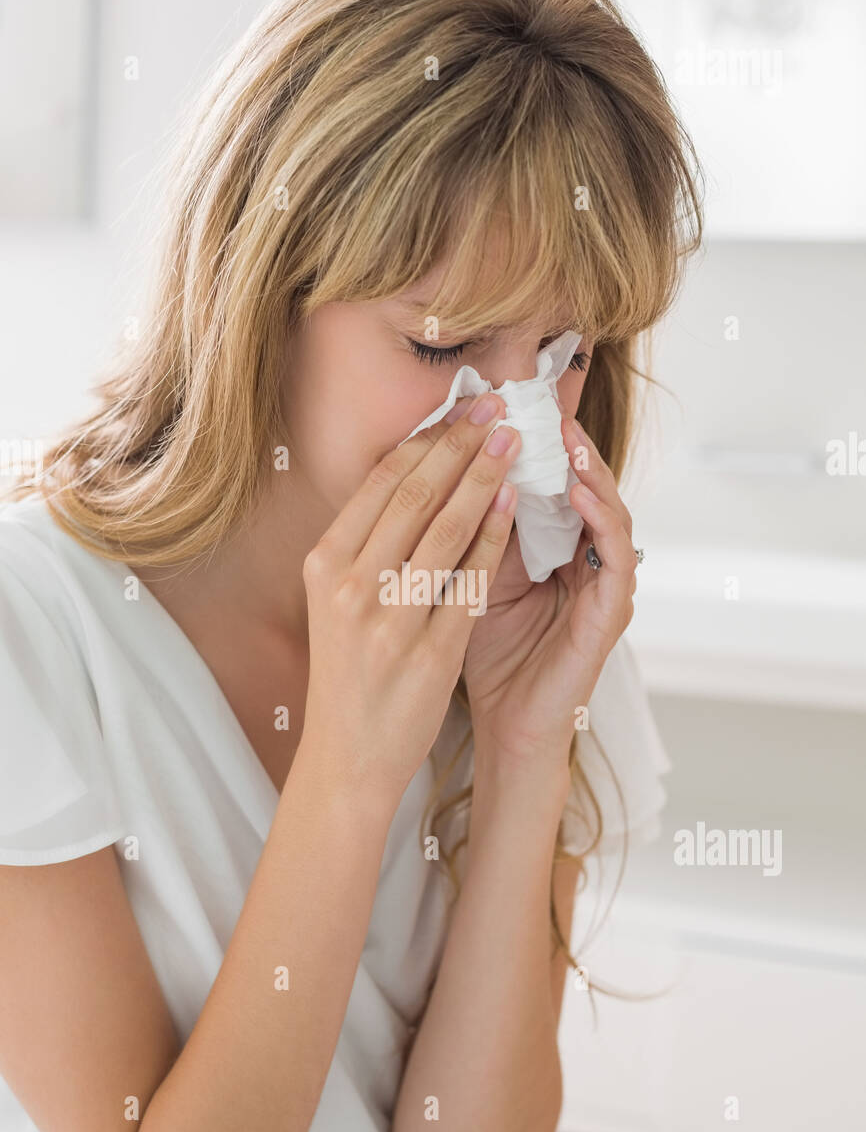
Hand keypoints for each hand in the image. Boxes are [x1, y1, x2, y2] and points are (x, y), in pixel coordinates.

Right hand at [300, 394, 520, 804]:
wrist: (348, 758)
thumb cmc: (348, 675)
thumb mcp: (335, 602)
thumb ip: (364, 546)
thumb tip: (408, 477)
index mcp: (324, 566)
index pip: (379, 485)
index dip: (426, 441)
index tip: (459, 410)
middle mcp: (351, 587)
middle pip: (414, 496)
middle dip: (461, 445)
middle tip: (496, 408)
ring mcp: (390, 621)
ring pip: (445, 530)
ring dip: (485, 478)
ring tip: (513, 443)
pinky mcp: (430, 652)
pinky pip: (470, 581)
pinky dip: (493, 538)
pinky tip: (514, 506)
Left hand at [463, 413, 637, 766]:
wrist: (505, 726)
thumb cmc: (486, 656)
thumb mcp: (469, 578)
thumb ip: (468, 531)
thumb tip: (438, 468)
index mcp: (551, 550)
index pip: (548, 481)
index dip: (530, 445)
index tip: (502, 406)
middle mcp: (583, 561)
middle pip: (582, 487)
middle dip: (563, 444)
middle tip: (539, 405)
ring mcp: (603, 586)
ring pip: (608, 511)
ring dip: (588, 470)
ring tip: (564, 437)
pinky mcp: (612, 613)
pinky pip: (616, 556)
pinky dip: (600, 520)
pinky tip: (575, 493)